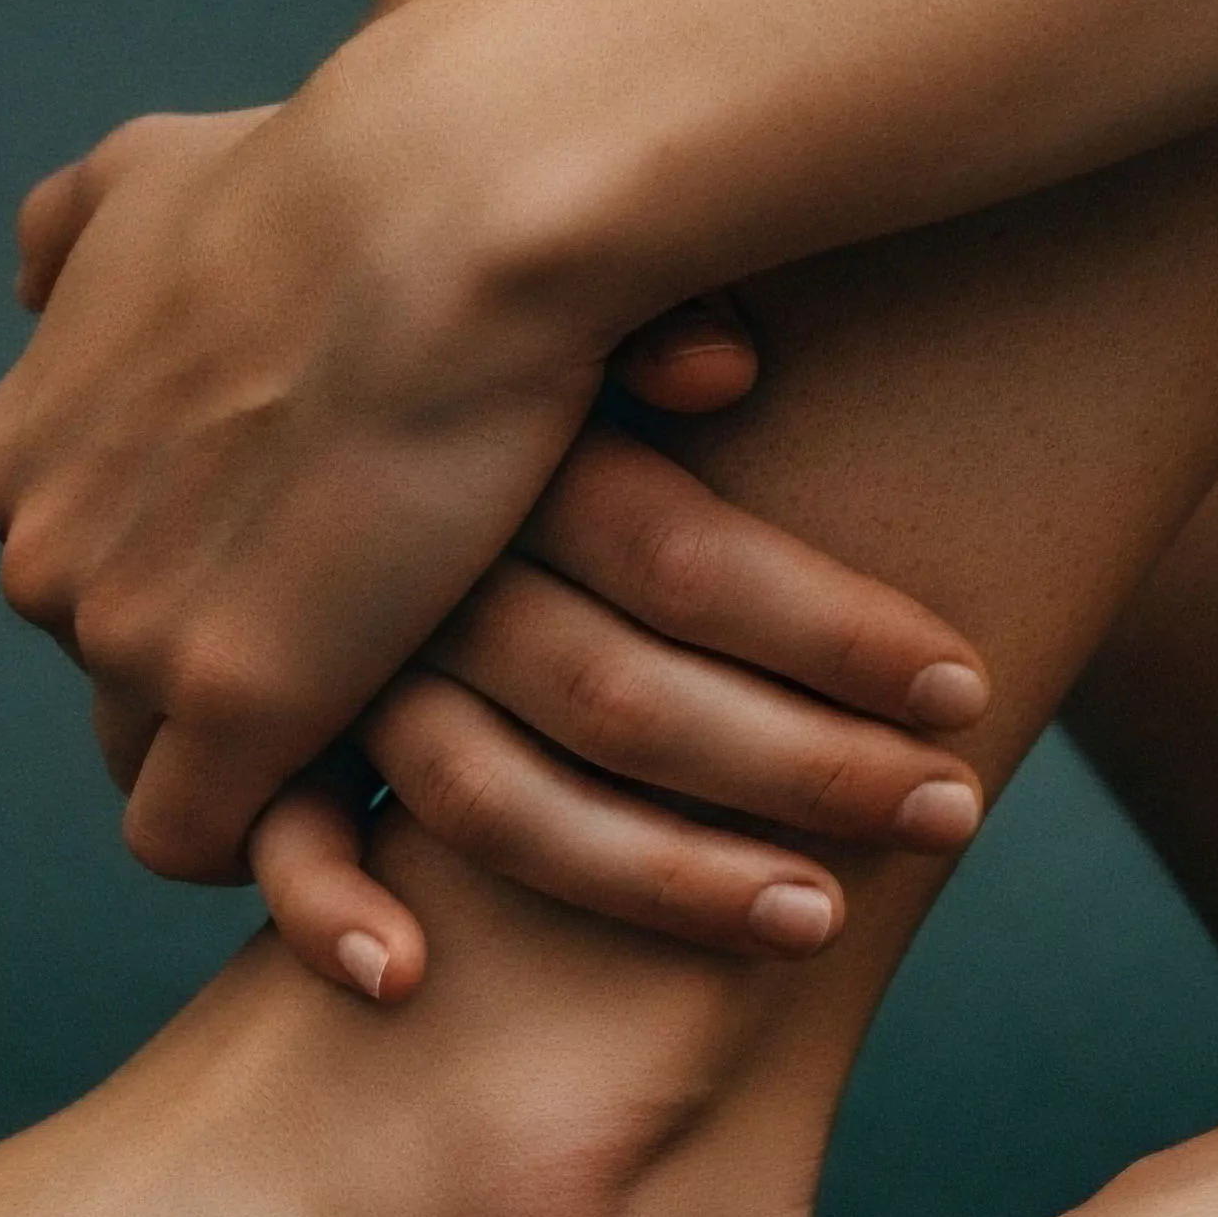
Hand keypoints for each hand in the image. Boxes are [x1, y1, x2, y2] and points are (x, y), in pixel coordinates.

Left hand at [0, 103, 603, 881]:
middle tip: (374, 641)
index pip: (85, 589)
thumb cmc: (333, 176)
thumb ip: (78, 237)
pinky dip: (280, 868)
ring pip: (167, 767)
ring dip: (265, 761)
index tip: (303, 576)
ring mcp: (124, 634)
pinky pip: (200, 843)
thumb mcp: (153, 172)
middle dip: (229, 674)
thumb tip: (31, 277)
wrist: (440, 200)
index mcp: (13, 457)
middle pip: (124, 684)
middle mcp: (39, 552)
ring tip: (400, 723)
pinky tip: (369, 850)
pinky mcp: (228, 702)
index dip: (197, 594)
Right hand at [247, 310, 999, 997]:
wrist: (282, 237)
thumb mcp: (561, 240)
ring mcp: (321, 637)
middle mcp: (407, 545)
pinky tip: (403, 979)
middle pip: (620, 695)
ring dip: (663, 876)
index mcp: (497, 419)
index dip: (838, 633)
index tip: (971, 691)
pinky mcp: (245, 707)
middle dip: (806, 765)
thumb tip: (726, 366)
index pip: (687, 558)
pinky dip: (326, 904)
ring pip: (491, 796)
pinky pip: (277, 831)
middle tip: (955, 815)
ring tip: (823, 924)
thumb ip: (652, 305)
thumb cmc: (472, 250)